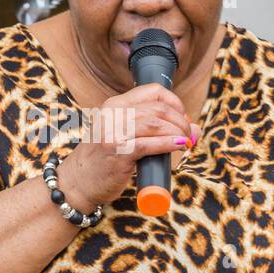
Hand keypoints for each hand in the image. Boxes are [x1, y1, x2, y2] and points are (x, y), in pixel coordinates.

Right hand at [56, 84, 200, 209]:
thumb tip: (194, 128)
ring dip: (178, 132)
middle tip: (188, 134)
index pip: (153, 91)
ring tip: (185, 142)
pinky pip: (150, 143)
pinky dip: (169, 144)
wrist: (79, 182)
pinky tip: (179, 146)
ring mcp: (113, 132)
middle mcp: (112, 114)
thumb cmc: (105, 160)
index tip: (183, 118)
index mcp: (114, 105)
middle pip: (158, 108)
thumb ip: (155, 129)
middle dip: (181, 121)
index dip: (175, 103)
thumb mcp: (125, 136)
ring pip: (156, 124)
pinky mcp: (117, 151)